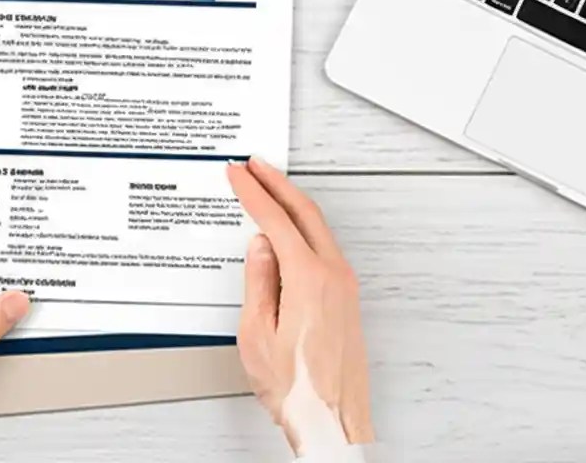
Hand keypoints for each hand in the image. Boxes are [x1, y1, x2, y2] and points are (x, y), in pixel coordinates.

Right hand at [227, 158, 373, 454]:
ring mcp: (345, 285)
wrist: (332, 420)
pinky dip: (303, 228)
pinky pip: (324, 248)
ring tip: (268, 189)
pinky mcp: (347, 298)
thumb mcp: (257, 334)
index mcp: (308, 278)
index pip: (275, 220)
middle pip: (304, 212)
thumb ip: (258, 282)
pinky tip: (288, 231)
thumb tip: (258, 246)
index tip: (238, 173)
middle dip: (277, 183)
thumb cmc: (297, 388)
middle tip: (255, 165)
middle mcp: (333, 275)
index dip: (253, 192)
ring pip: (317, 227)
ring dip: (292, 203)